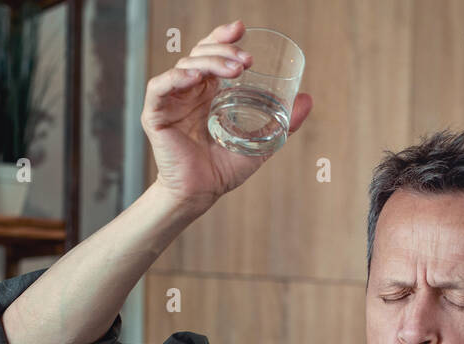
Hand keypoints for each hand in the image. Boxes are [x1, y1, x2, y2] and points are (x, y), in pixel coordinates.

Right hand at [141, 19, 312, 213]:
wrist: (200, 194)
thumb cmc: (222, 169)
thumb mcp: (260, 143)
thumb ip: (284, 123)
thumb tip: (308, 100)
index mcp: (207, 92)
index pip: (211, 54)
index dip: (223, 37)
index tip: (241, 29)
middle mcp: (188, 91)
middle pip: (199, 54)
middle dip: (222, 51)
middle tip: (246, 60)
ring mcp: (171, 101)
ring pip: (185, 66)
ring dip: (209, 62)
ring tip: (233, 70)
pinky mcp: (155, 114)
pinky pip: (160, 87)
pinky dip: (176, 78)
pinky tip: (195, 78)